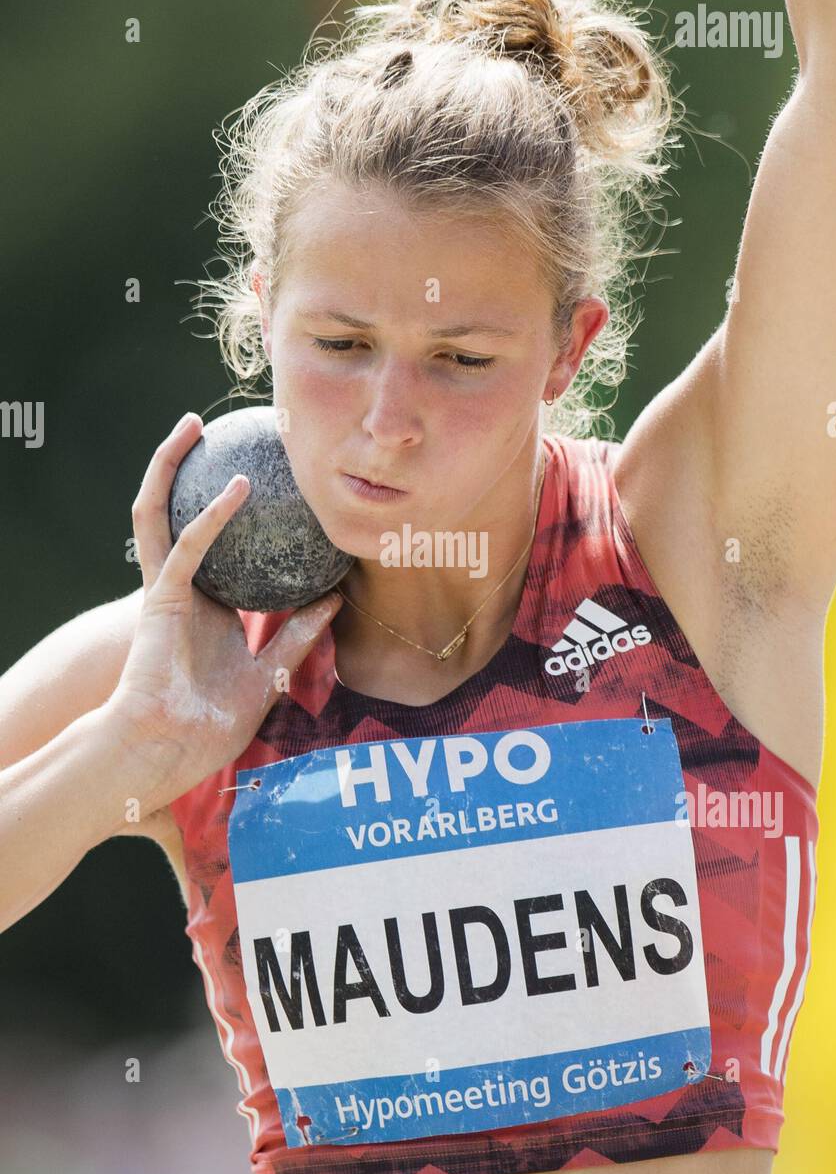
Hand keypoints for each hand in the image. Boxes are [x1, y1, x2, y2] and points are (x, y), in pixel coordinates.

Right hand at [107, 412, 342, 800]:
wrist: (171, 750)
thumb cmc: (212, 724)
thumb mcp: (273, 672)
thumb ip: (301, 634)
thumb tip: (338, 598)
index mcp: (211, 606)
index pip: (227, 546)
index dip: (245, 513)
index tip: (282, 484)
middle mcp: (186, 588)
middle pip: (184, 514)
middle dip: (193, 468)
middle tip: (225, 432)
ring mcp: (168, 588)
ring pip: (163, 512)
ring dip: (172, 464)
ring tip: (193, 424)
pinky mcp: (160, 597)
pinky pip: (186, 545)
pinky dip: (211, 516)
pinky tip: (236, 486)